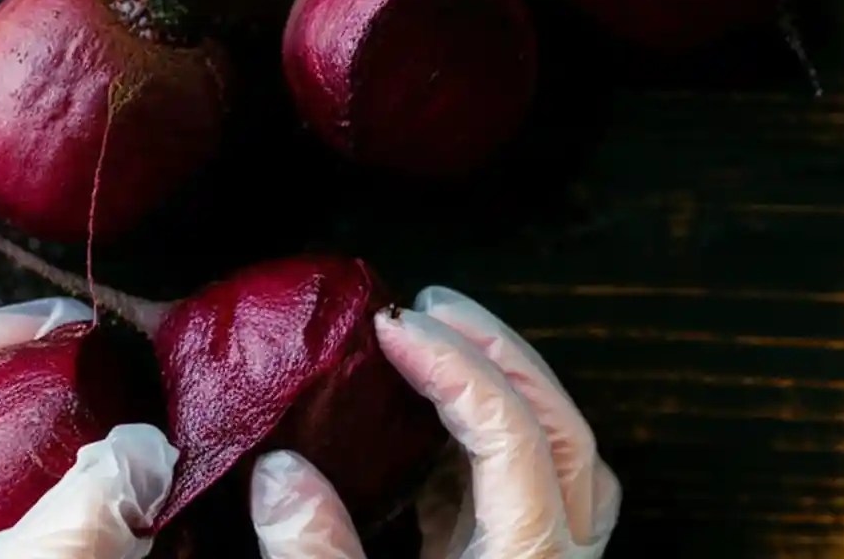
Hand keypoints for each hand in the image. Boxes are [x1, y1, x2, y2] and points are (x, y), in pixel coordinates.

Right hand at [249, 286, 621, 558]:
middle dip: (499, 354)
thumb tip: (280, 473)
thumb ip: (318, 557)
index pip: (513, 437)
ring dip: (502, 390)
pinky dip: (476, 444)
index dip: (457, 369)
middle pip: (563, 429)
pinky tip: (421, 430)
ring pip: (559, 456)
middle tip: (430, 308)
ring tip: (435, 347)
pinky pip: (517, 492)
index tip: (391, 326)